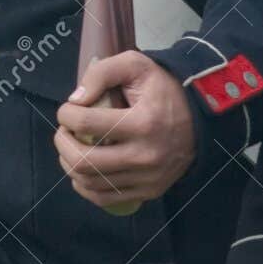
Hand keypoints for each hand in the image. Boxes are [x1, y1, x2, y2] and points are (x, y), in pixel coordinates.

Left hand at [55, 50, 196, 208]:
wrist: (200, 116)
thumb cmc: (163, 87)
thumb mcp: (134, 64)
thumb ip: (100, 73)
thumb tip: (75, 100)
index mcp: (142, 123)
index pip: (86, 124)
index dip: (66, 114)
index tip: (68, 108)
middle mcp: (145, 157)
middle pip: (84, 161)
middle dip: (62, 142)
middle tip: (64, 130)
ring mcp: (148, 178)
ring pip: (91, 182)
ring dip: (69, 163)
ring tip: (71, 145)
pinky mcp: (150, 191)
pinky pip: (105, 198)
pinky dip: (84, 186)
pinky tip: (80, 169)